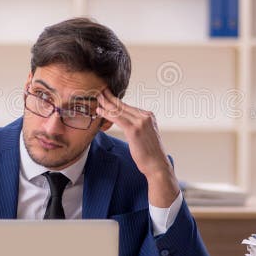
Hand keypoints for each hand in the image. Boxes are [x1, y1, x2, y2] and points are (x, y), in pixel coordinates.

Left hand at [96, 88, 179, 206]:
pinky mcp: (134, 130)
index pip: (129, 106)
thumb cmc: (150, 153)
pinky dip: (107, 113)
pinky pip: (118, 118)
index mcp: (149, 116)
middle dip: (110, 98)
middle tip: (100, 91)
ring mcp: (141, 122)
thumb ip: (137, 125)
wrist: (157, 165)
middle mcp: (146, 116)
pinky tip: (100, 111)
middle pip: (123, 105)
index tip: (107, 95)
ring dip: (106, 103)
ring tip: (98, 98)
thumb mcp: (146, 134)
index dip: (116, 100)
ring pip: (119, 110)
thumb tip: (125, 121)